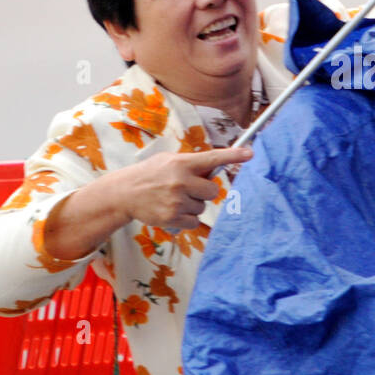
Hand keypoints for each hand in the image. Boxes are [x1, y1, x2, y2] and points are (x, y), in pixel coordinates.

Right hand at [116, 145, 253, 231]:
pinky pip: (194, 221)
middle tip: (188, 189)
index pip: (213, 158)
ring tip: (173, 199)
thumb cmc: (151, 174)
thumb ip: (191, 164)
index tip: (249, 153)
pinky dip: (187, 218)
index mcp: (182, 163)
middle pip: (213, 191)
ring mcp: (177, 200)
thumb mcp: (169, 160)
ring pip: (202, 207)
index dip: (233, 156)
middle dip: (204, 192)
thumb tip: (214, 170)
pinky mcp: (172, 217)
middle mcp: (181, 181)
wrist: (125, 193)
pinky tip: (173, 210)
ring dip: (193, 205)